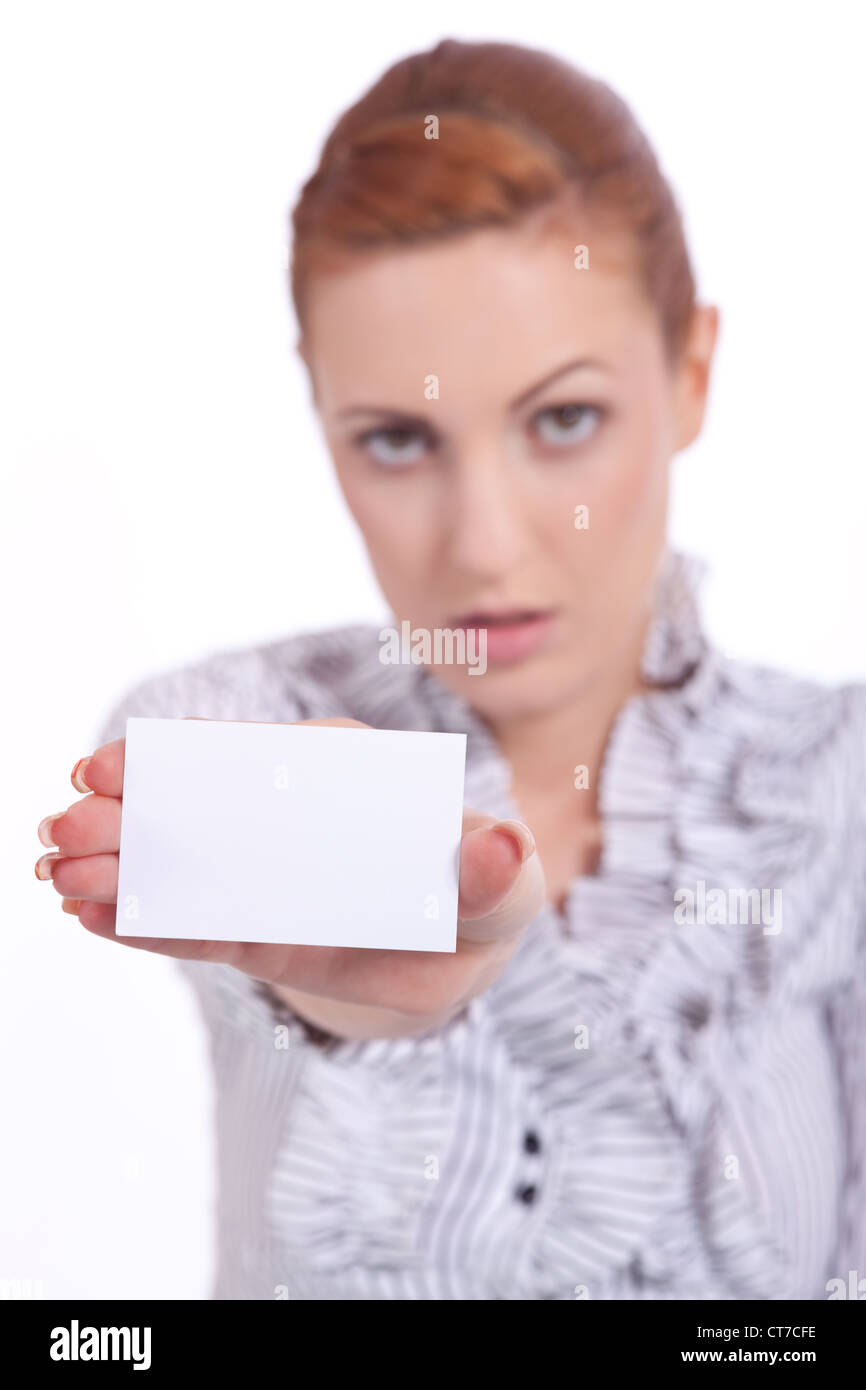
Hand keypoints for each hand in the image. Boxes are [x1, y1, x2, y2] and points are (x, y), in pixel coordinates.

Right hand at [36, 719, 545, 1037]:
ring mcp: (263, 871)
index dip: (188, 760)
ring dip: (117, 861)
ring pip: (182, 859)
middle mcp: (290, 816)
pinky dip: (142, 916)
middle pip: (202, 806)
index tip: (122, 766)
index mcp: (343, 780)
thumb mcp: (500, 891)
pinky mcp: (248, 926)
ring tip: (58, 873)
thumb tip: (503, 845)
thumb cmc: (480, 901)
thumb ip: (495, 874)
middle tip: (64, 830)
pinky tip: (88, 914)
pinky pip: (190, 918)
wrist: (454, 955)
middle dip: (130, 813)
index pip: (259, 759)